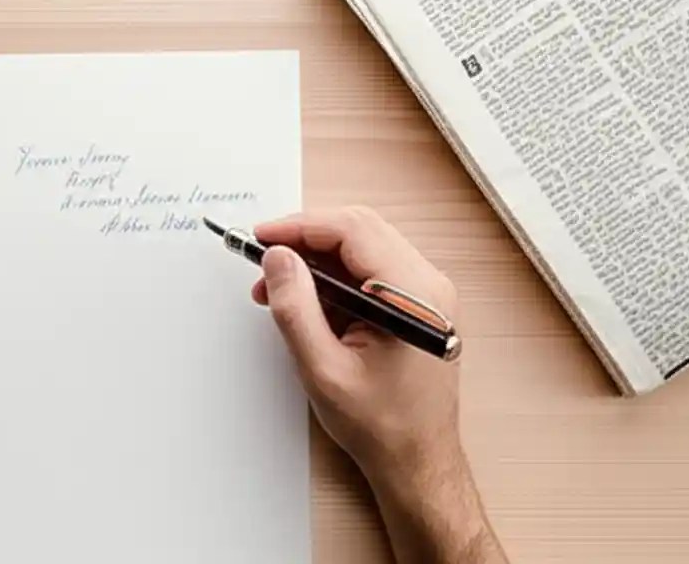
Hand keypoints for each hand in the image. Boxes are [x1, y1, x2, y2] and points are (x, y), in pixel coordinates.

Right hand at [252, 207, 507, 563]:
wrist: (419, 460)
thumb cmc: (382, 425)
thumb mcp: (324, 370)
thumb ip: (296, 309)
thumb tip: (278, 259)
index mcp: (412, 294)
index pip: (352, 231)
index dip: (300, 227)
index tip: (262, 237)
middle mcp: (427, 284)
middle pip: (359, 230)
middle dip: (305, 240)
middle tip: (263, 260)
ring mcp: (426, 293)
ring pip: (364, 248)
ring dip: (317, 260)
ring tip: (277, 288)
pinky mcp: (417, 305)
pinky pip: (372, 270)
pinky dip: (335, 278)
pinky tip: (307, 302)